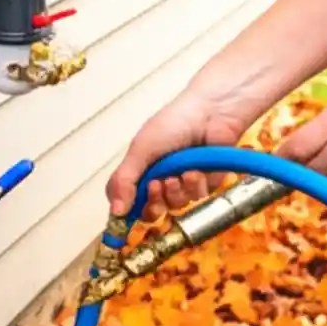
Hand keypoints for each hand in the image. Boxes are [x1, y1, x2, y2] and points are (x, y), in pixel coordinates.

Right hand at [106, 90, 250, 219]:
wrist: (210, 112)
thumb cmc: (173, 123)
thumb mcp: (141, 150)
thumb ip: (124, 181)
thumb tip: (116, 212)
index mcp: (143, 170)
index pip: (129, 200)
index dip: (129, 210)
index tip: (126, 213)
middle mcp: (162, 179)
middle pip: (153, 210)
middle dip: (154, 202)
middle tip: (156, 186)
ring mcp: (184, 182)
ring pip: (175, 205)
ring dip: (175, 192)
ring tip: (177, 174)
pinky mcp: (206, 183)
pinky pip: (197, 197)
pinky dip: (194, 185)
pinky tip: (195, 170)